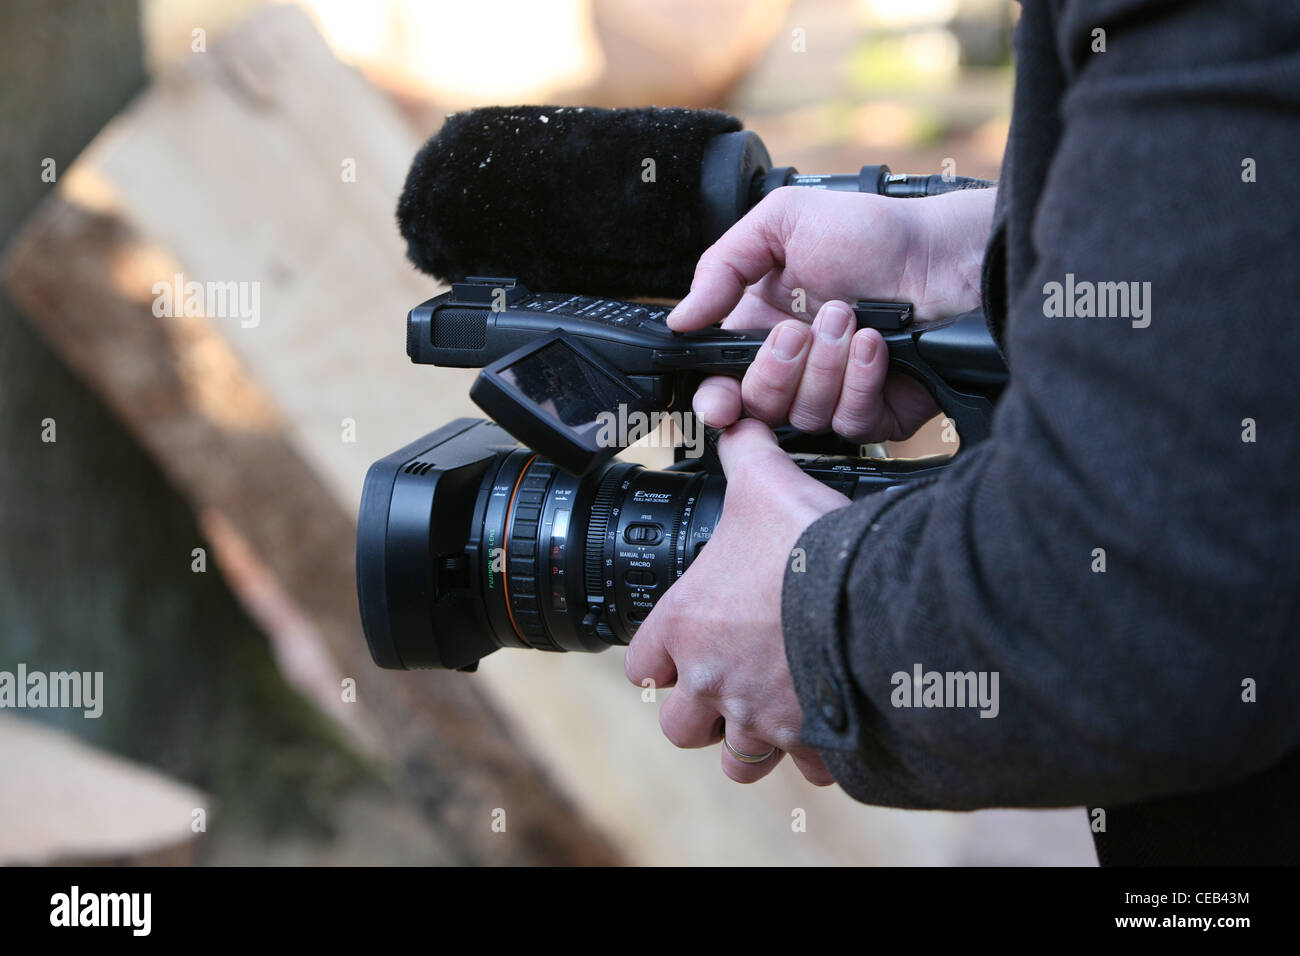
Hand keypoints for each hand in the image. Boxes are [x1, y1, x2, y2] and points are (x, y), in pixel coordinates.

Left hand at [624, 418, 850, 784]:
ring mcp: (760, 716)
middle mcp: (714, 681)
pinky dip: (815, 753)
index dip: (659, 659)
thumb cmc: (809, 543)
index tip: (680, 650)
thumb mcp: (765, 483)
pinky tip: (828, 725)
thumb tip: (733, 419)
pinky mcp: (808, 739)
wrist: (872, 595)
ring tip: (775, 715)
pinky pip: (805, 767)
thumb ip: (743, 452)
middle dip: (701, 714)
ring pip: (739, 761)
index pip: (641, 666)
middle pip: (681, 728)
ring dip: (753, 743)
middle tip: (730, 687)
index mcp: (686, 626)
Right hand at [668, 186, 994, 441]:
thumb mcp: (784, 222)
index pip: (721, 383)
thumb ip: (721, 267)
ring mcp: (835, 392)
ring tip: (849, 318)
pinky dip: (860, 381)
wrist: (945, 256)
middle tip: (796, 330)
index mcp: (762, 327)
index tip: (718, 401)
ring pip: (804, 417)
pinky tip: (876, 344)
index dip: (715, 400)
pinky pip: (850, 423)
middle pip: (757, 407)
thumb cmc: (874, 233)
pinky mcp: (876, 413)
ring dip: (825, 366)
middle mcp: (797, 367)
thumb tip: (680, 317)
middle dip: (775, 370)